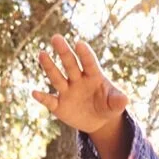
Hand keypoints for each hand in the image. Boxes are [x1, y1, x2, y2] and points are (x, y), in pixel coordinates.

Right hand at [32, 35, 129, 158]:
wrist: (98, 121)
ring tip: (42, 54)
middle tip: (56, 37)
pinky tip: (34, 93)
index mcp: (93, 76)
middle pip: (70, 64)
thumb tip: (125, 99)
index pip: (89, 63)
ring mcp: (67, 91)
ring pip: (57, 77)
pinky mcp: (59, 106)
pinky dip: (42, 98)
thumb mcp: (115, 105)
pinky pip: (50, 101)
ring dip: (49, 67)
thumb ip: (118, 101)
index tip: (80, 44)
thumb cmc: (108, 105)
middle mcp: (78, 80)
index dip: (85, 54)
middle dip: (64, 52)